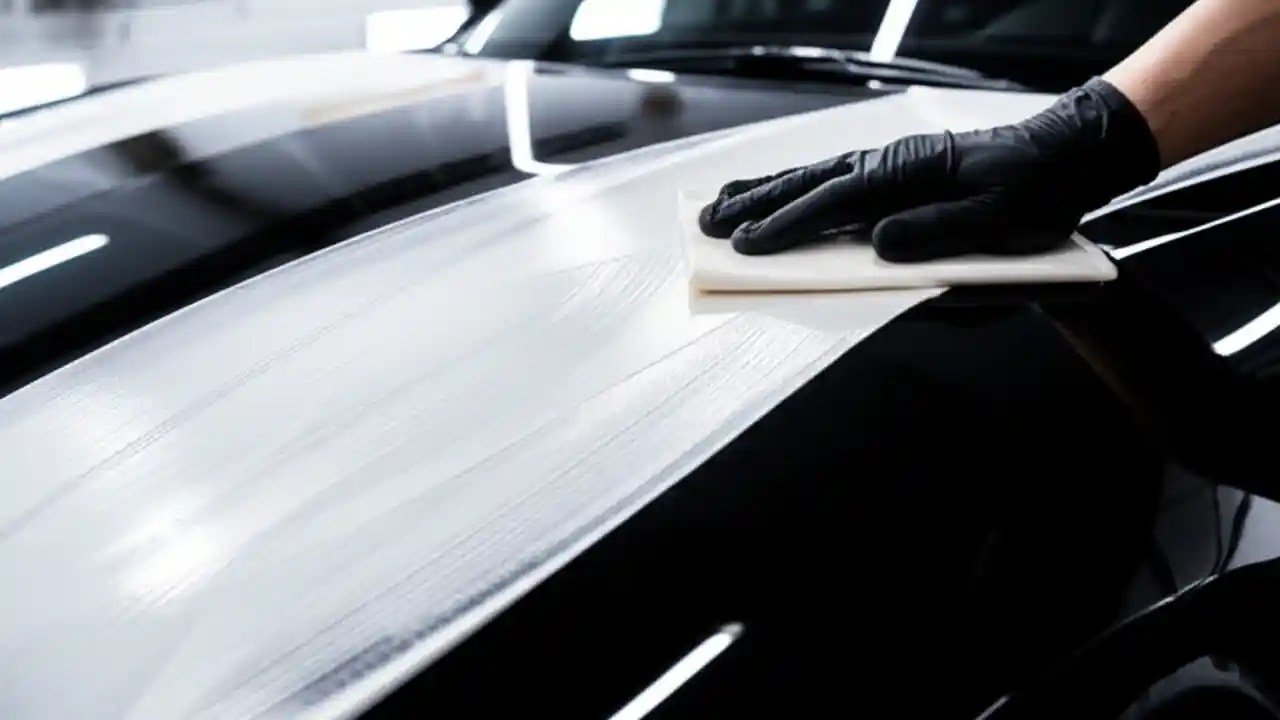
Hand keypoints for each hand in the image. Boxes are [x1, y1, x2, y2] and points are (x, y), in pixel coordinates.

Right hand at [699, 77, 1161, 261]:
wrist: (1069, 157)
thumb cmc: (1038, 191)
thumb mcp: (1001, 219)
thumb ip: (941, 233)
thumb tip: (881, 247)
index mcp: (912, 173)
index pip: (837, 201)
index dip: (790, 224)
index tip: (748, 246)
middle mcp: (891, 162)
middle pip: (810, 183)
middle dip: (756, 205)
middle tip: (707, 224)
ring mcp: (890, 163)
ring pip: (813, 176)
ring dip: (764, 192)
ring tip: (719, 204)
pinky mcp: (894, 172)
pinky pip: (832, 178)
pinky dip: (796, 186)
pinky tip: (776, 193)